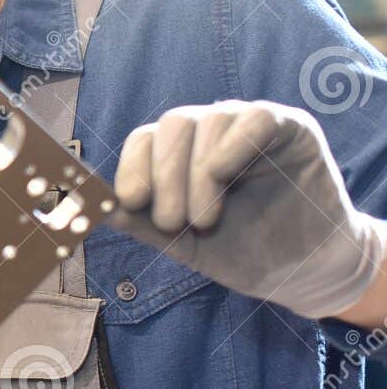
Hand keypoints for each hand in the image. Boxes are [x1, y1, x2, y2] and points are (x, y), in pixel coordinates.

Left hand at [111, 100, 386, 319]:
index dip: (132, 168)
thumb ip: (138, 220)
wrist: (298, 270)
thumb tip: (90, 207)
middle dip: (164, 176)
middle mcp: (209, 132)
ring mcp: (248, 125)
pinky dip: (235, 144)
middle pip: (172, 126)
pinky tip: (225, 175)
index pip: (144, 140)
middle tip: (173, 223)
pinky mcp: (289, 126)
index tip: (131, 203)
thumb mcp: (178, 240)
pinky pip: (256, 118)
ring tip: (206, 221)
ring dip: (199, 174)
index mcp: (177, 153)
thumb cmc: (235, 249)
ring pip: (209, 122)